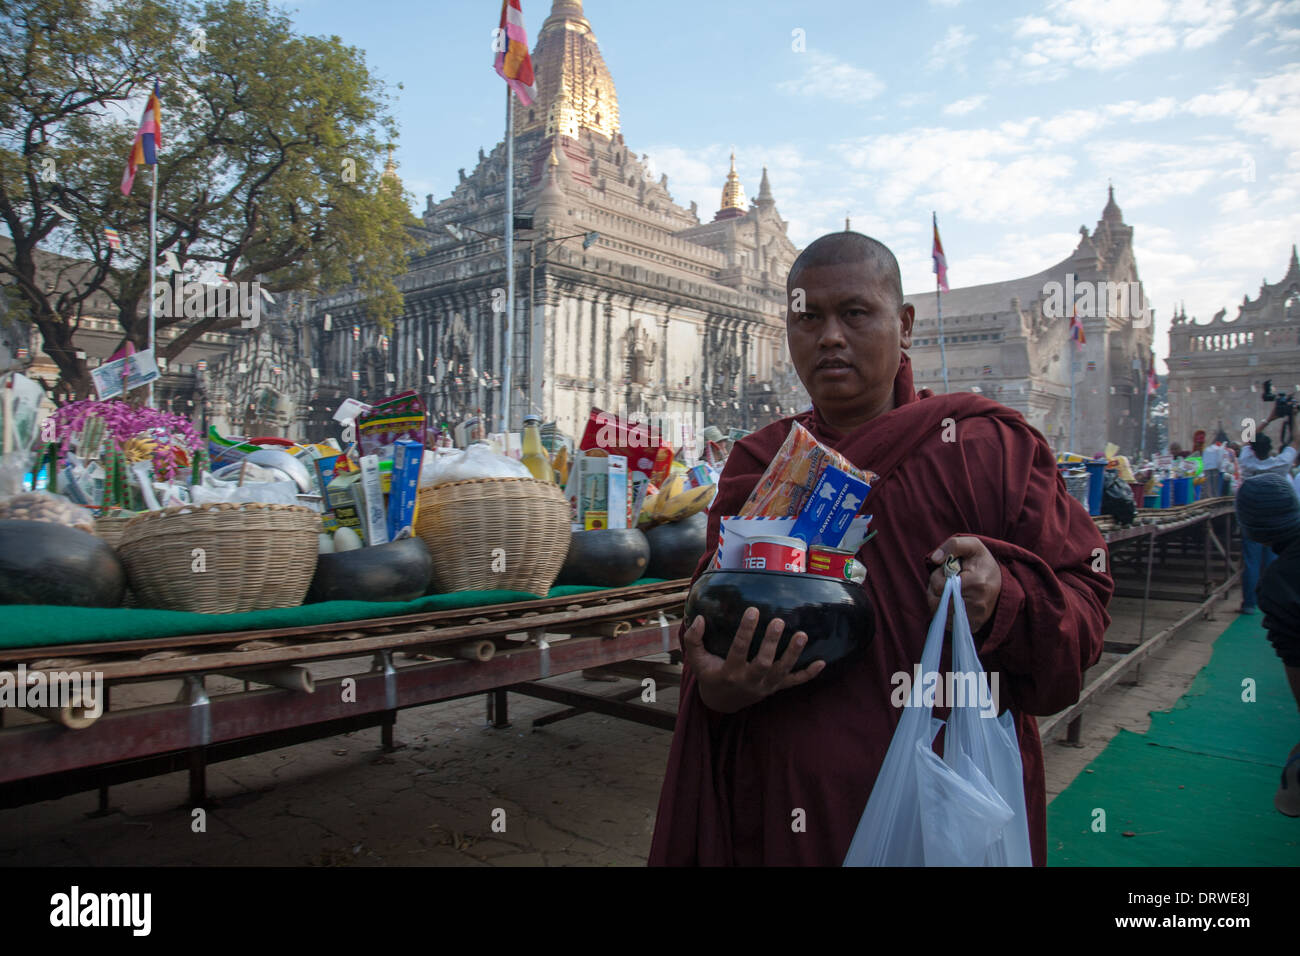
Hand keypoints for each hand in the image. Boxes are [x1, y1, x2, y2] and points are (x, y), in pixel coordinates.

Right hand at [681, 608, 825, 713]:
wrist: (722, 703)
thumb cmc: (709, 675)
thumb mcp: (696, 660)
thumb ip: (693, 640)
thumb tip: (699, 619)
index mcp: (729, 672)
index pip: (738, 649)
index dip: (746, 630)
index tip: (753, 610)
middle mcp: (749, 681)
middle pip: (763, 663)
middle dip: (772, 643)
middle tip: (779, 621)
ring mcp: (765, 686)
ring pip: (782, 671)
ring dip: (793, 654)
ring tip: (802, 635)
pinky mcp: (775, 689)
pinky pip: (794, 683)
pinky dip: (808, 674)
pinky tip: (822, 662)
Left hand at [925, 536, 1002, 632]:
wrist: (999, 580)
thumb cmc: (980, 561)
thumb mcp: (971, 545)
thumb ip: (953, 545)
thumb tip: (935, 559)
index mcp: (977, 583)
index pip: (941, 588)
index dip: (936, 578)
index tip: (944, 572)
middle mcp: (978, 604)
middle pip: (938, 603)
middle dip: (934, 590)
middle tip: (944, 582)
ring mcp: (977, 617)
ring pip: (940, 614)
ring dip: (937, 602)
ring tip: (947, 591)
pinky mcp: (974, 625)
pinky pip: (948, 623)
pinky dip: (945, 612)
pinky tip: (952, 601)